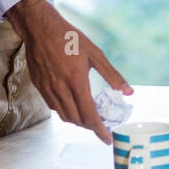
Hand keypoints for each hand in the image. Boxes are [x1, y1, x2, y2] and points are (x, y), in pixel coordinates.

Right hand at [5, 0, 129, 144]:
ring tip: (90, 117)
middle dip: (91, 127)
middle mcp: (61, 90)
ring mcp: (48, 90)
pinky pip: (54, 108)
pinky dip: (66, 112)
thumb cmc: (70, 38)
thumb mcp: (96, 53)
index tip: (108, 139)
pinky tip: (73, 104)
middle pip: (77, 120)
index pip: (90, 115)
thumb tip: (129, 91)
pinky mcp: (39, 87)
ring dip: (78, 121)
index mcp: (77, 82)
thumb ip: (112, 75)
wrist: (41, 29)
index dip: (100, 131)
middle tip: (102, 125)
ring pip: (64, 116)